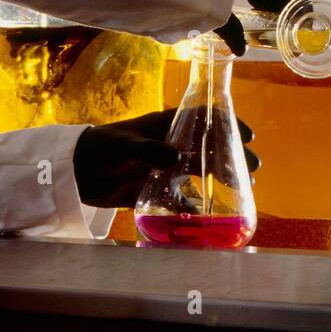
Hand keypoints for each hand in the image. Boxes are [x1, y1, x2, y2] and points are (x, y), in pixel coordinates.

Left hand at [74, 109, 259, 207]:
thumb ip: (148, 150)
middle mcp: (172, 144)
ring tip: (244, 189)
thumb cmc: (100, 149)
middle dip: (234, 155)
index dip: (228, 124)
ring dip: (224, 177)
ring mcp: (167, 168)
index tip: (247, 136)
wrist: (76, 173)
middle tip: (253, 169)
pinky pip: (185, 197)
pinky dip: (200, 204)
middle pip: (211, 146)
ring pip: (203, 170)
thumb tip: (176, 159)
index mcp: (167, 125)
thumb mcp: (124, 145)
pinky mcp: (158, 190)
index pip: (205, 118)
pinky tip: (214, 213)